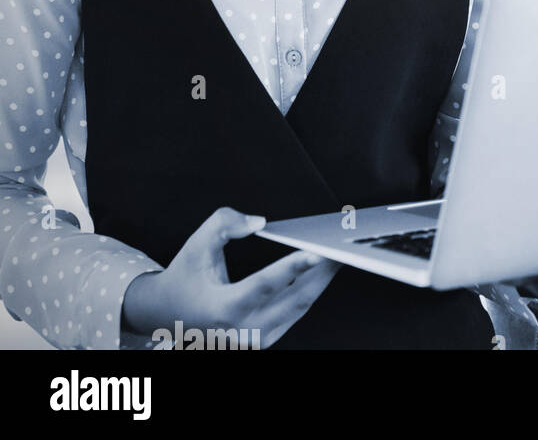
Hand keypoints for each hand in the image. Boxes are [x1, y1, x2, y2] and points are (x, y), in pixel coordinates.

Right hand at [121, 207, 339, 346]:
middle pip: (295, 300)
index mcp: (222, 309)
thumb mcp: (196, 244)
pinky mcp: (264, 338)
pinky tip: (324, 268)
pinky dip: (311, 288)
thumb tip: (259, 222)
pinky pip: (295, 311)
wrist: (168, 313)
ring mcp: (255, 340)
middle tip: (345, 244)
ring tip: (341, 251)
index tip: (318, 250)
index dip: (294, 266)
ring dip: (322, 279)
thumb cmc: (185, 276)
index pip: (265, 285)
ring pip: (300, 307)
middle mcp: (242, 331)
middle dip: (324, 271)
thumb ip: (225, 224)